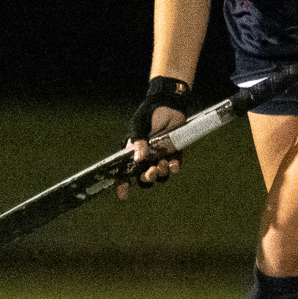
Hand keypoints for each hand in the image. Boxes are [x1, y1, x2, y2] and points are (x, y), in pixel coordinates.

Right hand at [118, 77, 189, 198]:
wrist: (168, 104)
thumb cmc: (149, 114)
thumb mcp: (139, 127)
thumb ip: (138, 143)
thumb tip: (137, 161)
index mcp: (134, 151)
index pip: (126, 170)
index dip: (123, 183)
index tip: (123, 194)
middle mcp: (147, 156)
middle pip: (144, 176)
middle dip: (147, 177)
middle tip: (151, 171)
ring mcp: (161, 154)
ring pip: (160, 173)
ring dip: (161, 172)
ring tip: (163, 163)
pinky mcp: (174, 151)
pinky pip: (174, 165)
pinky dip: (174, 167)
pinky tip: (174, 164)